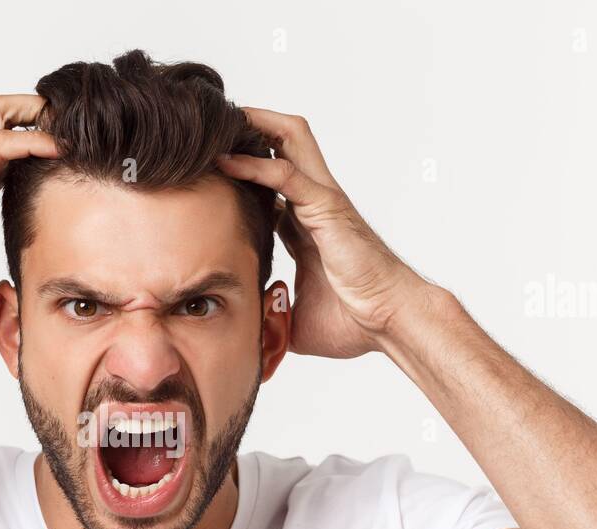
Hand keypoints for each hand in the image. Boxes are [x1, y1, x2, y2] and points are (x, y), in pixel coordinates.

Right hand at [0, 94, 58, 334]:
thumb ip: (3, 296)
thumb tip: (21, 309)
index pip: (4, 153)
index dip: (35, 144)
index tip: (71, 152)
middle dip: (33, 107)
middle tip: (69, 118)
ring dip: (33, 110)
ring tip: (67, 119)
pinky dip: (30, 140)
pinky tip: (57, 148)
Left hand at [216, 107, 441, 358]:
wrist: (390, 323)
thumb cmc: (355, 323)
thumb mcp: (294, 323)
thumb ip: (268, 320)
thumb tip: (241, 341)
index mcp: (306, 227)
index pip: (270, 184)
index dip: (241, 170)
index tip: (206, 166)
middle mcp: (315, 204)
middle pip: (283, 145)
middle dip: (249, 127)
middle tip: (212, 124)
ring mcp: (322, 201)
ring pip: (290, 140)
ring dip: (254, 125)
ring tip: (219, 120)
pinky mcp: (327, 208)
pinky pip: (286, 175)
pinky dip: (254, 165)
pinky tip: (224, 161)